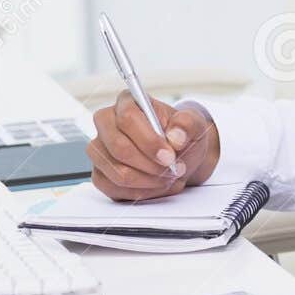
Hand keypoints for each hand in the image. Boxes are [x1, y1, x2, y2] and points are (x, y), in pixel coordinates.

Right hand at [88, 94, 219, 201]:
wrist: (179, 156)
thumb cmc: (181, 136)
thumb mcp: (194, 125)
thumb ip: (187, 125)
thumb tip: (175, 137)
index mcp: (127, 102)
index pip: (127, 119)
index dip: (149, 141)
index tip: (169, 156)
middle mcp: (106, 123)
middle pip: (118, 147)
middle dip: (150, 165)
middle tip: (172, 170)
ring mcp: (99, 149)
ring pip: (117, 172)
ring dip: (148, 181)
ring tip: (168, 177)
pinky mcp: (100, 173)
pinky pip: (114, 188)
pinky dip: (140, 192)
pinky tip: (156, 185)